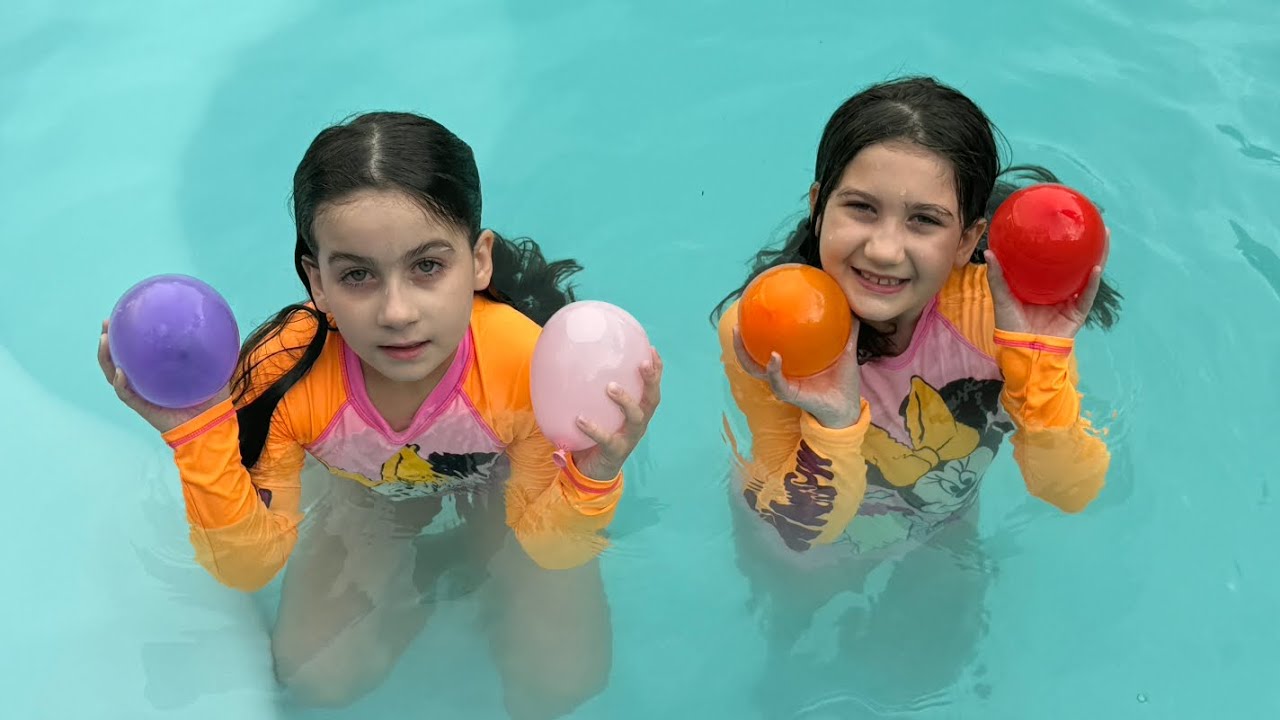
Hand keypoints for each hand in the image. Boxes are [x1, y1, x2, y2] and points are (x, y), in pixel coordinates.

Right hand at [98, 320, 228, 433]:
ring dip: (107, 358)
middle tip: (107, 323)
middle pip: (119, 359)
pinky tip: (121, 373)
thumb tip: (220, 324)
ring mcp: (142, 393)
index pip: (139, 350)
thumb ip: (216, 350)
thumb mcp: (216, 369)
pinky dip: (121, 384)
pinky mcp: (143, 408)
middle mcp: (146, 380)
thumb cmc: (214, 399)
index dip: (128, 334)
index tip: (123, 315)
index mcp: (158, 371)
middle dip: (109, 341)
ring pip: (115, 375)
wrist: (212, 425)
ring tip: (104, 341)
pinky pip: (127, 395)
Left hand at [570, 348, 662, 480]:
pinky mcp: (615, 452)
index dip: (656, 370)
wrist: (594, 472)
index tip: (651, 349)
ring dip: (626, 400)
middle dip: (651, 381)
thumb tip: (573, 362)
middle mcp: (638, 424)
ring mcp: (629, 439)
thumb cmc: (596, 435)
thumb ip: (593, 392)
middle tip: (643, 363)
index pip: (651, 388)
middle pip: (652, 400)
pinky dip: (594, 428)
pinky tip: (580, 419)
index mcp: (638, 412)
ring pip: (636, 418)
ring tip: (611, 386)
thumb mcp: (599, 411)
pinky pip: (606, 439)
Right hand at [732, 323, 861, 428]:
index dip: (755, 333)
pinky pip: (776, 382)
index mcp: (790, 364)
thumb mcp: (846, 352)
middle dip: (739, 344)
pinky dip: (773, 370)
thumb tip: (852, 307)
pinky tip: (773, 357)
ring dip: (744, 354)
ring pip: (755, 370)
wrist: (847, 407)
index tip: (749, 314)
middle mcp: (782, 373)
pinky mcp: (789, 394)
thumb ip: (847, 332)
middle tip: (736, 324)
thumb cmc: (843, 382)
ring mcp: (783, 384)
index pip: (766, 347)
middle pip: (752, 358)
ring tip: (740, 335)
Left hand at [985, 228, 1109, 338]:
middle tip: (1090, 223)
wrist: (1023, 350)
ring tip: (1103, 236)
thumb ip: (997, 277)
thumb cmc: (1010, 326)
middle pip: (1074, 263)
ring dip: (1098, 256)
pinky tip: (1096, 268)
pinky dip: (1092, 283)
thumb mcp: (1002, 298)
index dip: (1058, 244)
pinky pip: (1087, 295)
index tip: (1062, 223)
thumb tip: (989, 252)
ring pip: (1087, 275)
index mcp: (1041, 285)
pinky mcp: (1077, 313)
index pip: (1052, 261)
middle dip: (1084, 244)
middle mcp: (1058, 290)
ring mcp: (1070, 300)